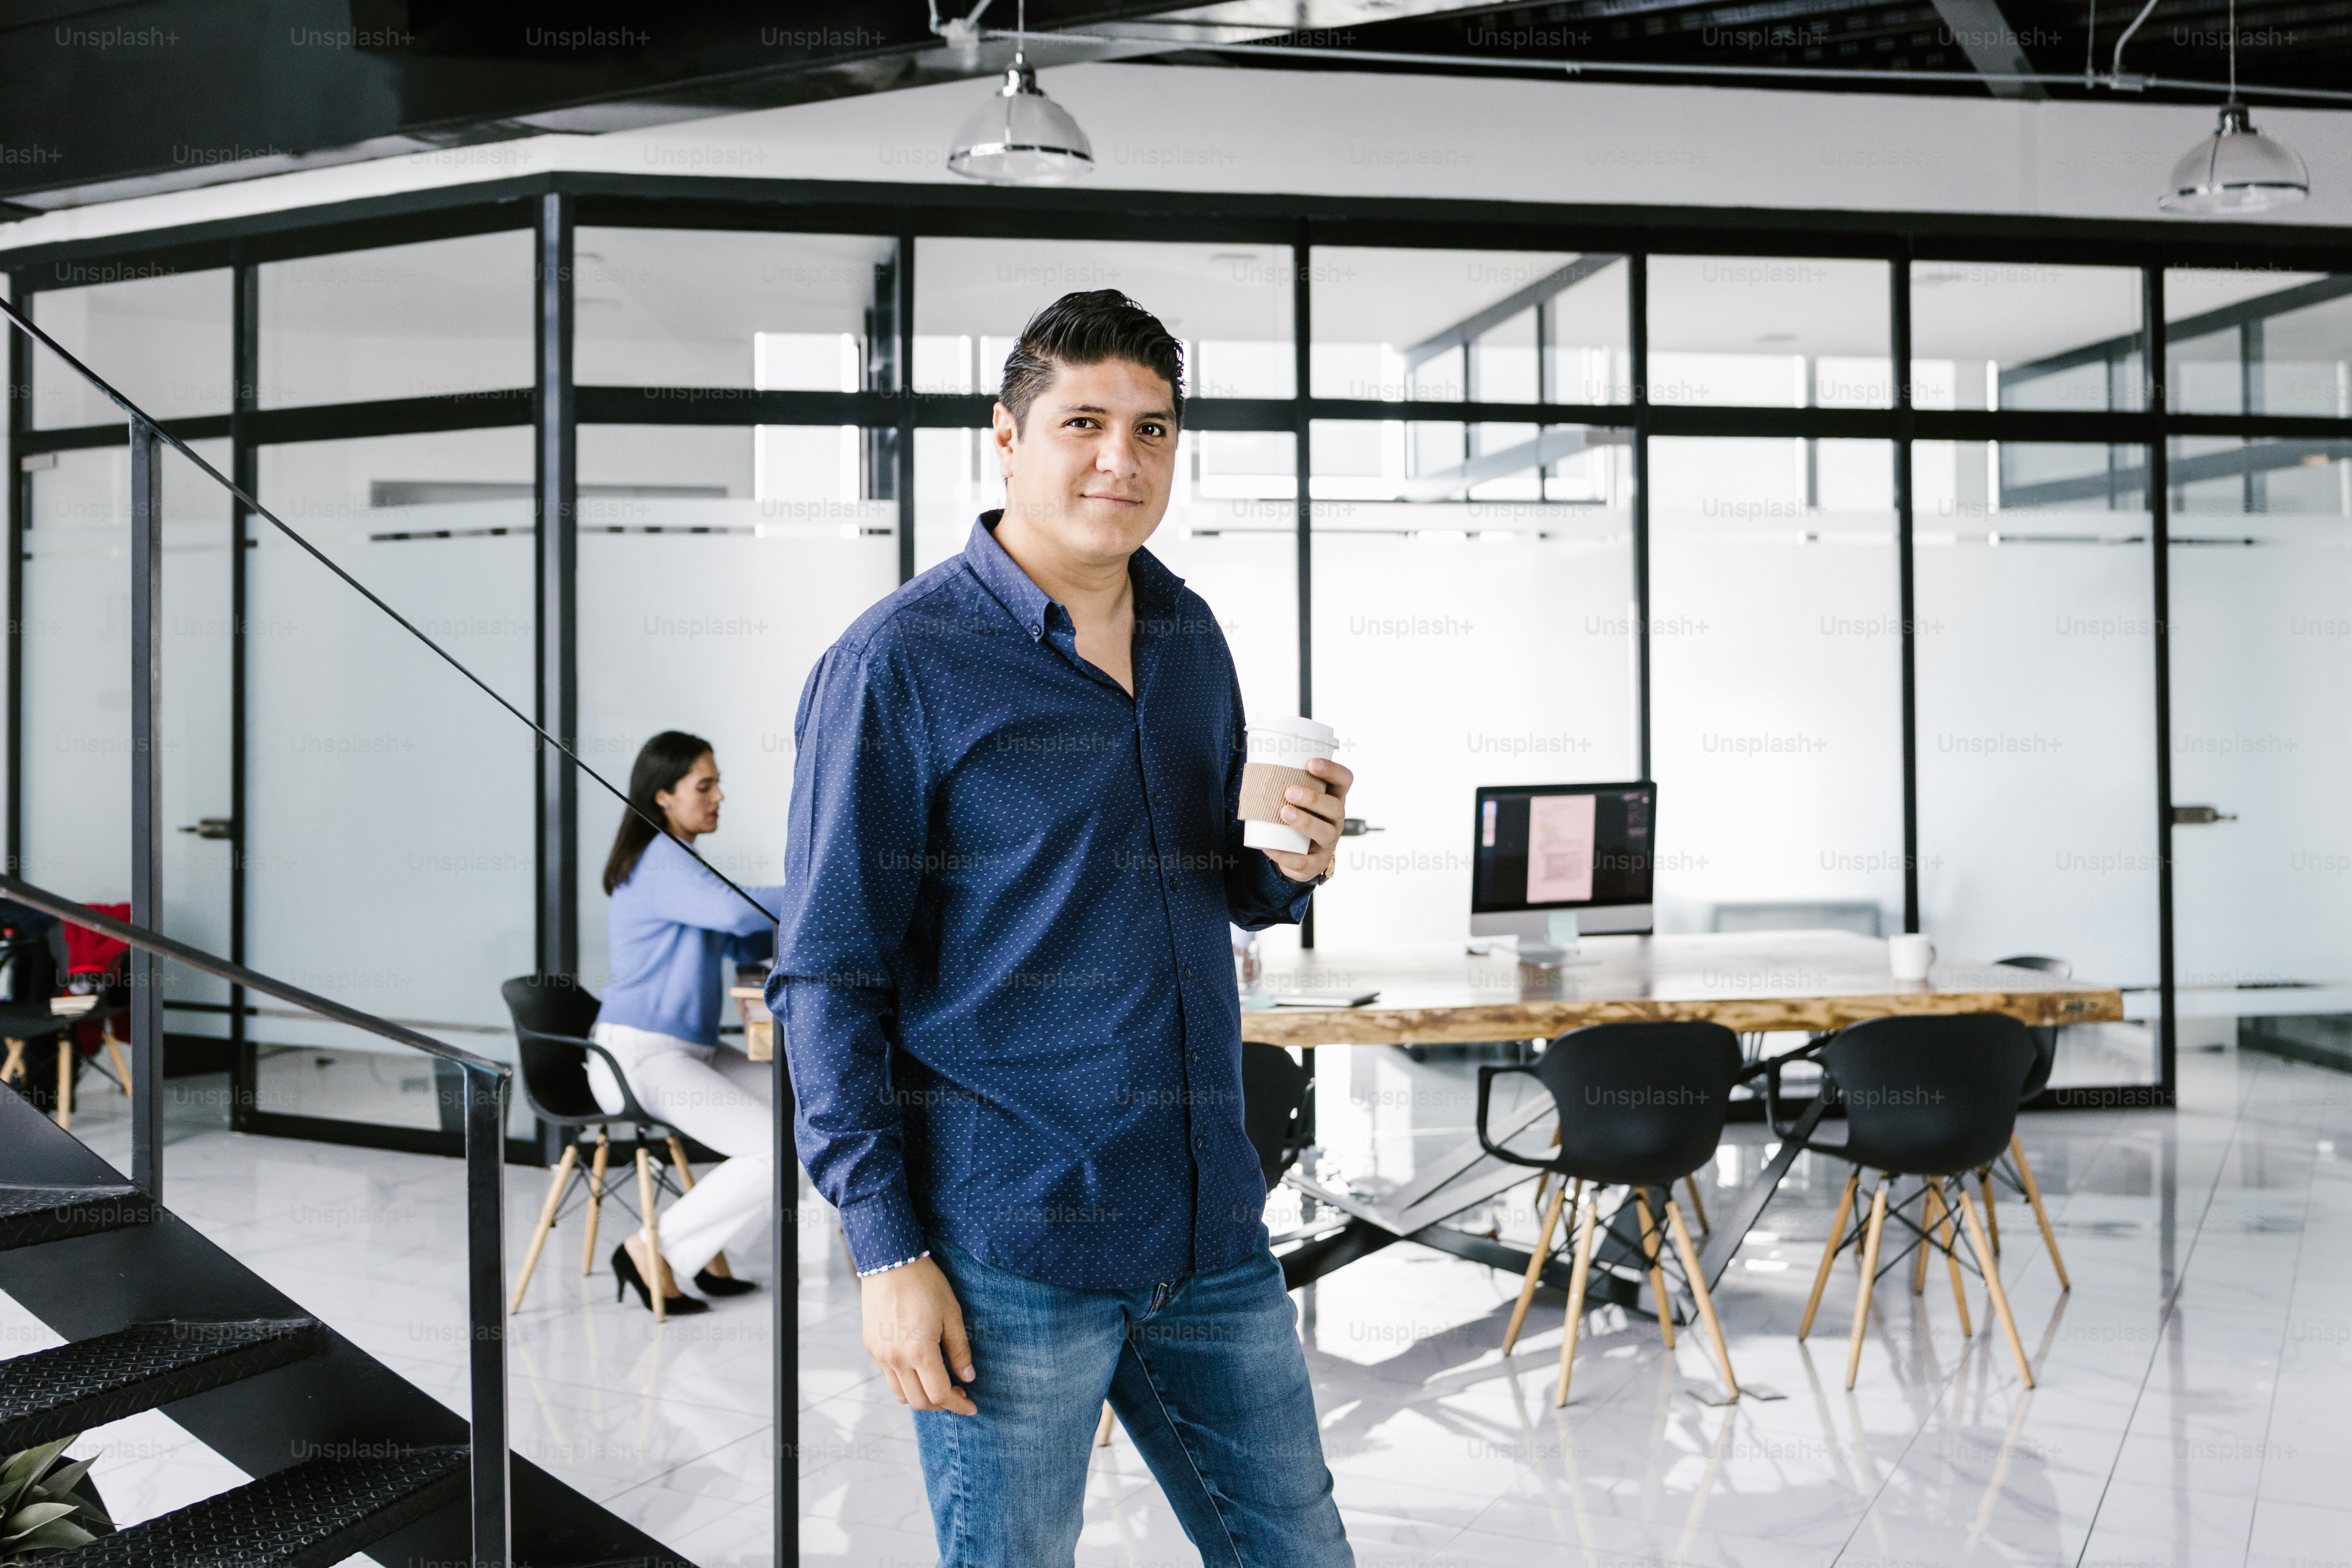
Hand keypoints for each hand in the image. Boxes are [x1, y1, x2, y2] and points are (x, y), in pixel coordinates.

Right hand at [860, 1256, 976, 1414]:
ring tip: (939, 1384)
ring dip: (922, 1397)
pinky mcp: (871, 1348)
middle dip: (942, 1405)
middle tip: (958, 1394)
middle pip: (919, 1402)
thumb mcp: (952, 1314)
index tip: (971, 1407)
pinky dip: (906, 1383)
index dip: (958, 1405)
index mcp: (919, 1352)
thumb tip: (968, 1378)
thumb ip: (959, 1350)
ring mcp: (880, 1355)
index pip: (940, 1394)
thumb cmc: (925, 1284)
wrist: (890, 1261)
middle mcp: (896, 1359)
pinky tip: (920, 1369)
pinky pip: (889, 1378)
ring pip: (901, 1395)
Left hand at [1264, 755, 1352, 884]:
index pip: (1344, 780)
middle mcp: (1336, 819)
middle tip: (1290, 791)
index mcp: (1333, 797)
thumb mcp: (1293, 794)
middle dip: (1314, 798)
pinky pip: (1304, 861)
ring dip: (1305, 822)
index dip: (1332, 770)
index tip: (1311, 762)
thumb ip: (1278, 771)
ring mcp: (1328, 842)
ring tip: (1284, 813)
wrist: (1297, 854)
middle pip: (1335, 807)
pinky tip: (1268, 847)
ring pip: (1325, 832)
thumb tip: (1250, 741)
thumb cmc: (1295, 814)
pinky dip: (1285, 854)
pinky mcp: (1315, 862)